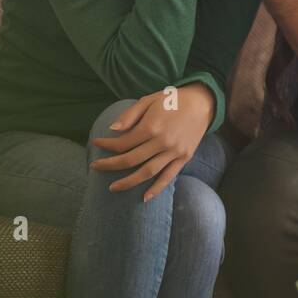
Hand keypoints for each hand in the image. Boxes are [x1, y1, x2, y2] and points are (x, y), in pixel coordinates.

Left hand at [88, 84, 214, 201]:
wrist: (202, 103)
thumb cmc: (172, 99)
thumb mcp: (148, 100)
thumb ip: (130, 115)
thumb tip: (112, 130)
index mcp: (151, 126)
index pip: (123, 143)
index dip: (106, 145)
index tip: (96, 143)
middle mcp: (162, 142)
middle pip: (130, 160)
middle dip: (110, 165)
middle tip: (95, 167)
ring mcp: (174, 152)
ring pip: (147, 172)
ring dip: (128, 182)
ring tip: (112, 187)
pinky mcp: (184, 158)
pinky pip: (168, 177)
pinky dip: (156, 189)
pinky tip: (144, 197)